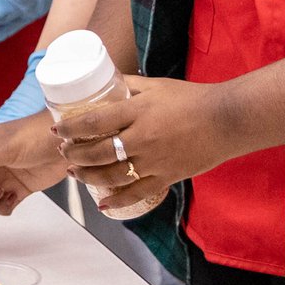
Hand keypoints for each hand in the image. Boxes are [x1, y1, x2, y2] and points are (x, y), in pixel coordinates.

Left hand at [54, 74, 234, 212]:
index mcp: (138, 112)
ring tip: (74, 173)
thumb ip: (129, 84)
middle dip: (75, 154)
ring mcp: (155, 161)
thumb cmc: (192, 98)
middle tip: (63, 152)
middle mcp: (143, 138)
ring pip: (113, 175)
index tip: (57, 131)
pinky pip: (137, 193)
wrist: (227, 120)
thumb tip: (106, 80)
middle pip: (99, 152)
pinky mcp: (167, 176)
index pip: (94, 122)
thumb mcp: (156, 85)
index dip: (71, 128)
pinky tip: (102, 204)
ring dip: (89, 176)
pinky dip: (118, 201)